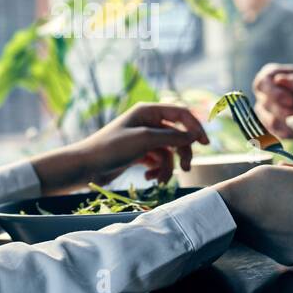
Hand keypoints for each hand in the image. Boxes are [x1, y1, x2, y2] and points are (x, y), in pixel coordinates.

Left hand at [31, 102, 209, 193]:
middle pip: (178, 136)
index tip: (205, 144)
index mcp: (148, 111)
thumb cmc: (112, 148)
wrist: (87, 167)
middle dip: (182, 153)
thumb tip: (194, 136)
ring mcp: (144, 139)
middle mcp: (148, 123)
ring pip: (169, 152)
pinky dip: (157, 171)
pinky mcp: (139, 155)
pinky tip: (149, 179)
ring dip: (167, 168)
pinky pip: (158, 162)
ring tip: (159, 180)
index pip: (181, 114)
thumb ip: (172, 137)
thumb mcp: (145, 140)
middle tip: (185, 169)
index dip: (195, 127)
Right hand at [252, 63, 292, 140]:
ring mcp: (263, 113)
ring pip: (271, 122)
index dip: (275, 94)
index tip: (291, 101)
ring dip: (289, 123)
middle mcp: (261, 95)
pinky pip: (276, 134)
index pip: (262, 85)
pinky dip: (290, 132)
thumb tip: (279, 80)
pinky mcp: (269, 128)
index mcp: (267, 77)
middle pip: (267, 105)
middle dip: (286, 111)